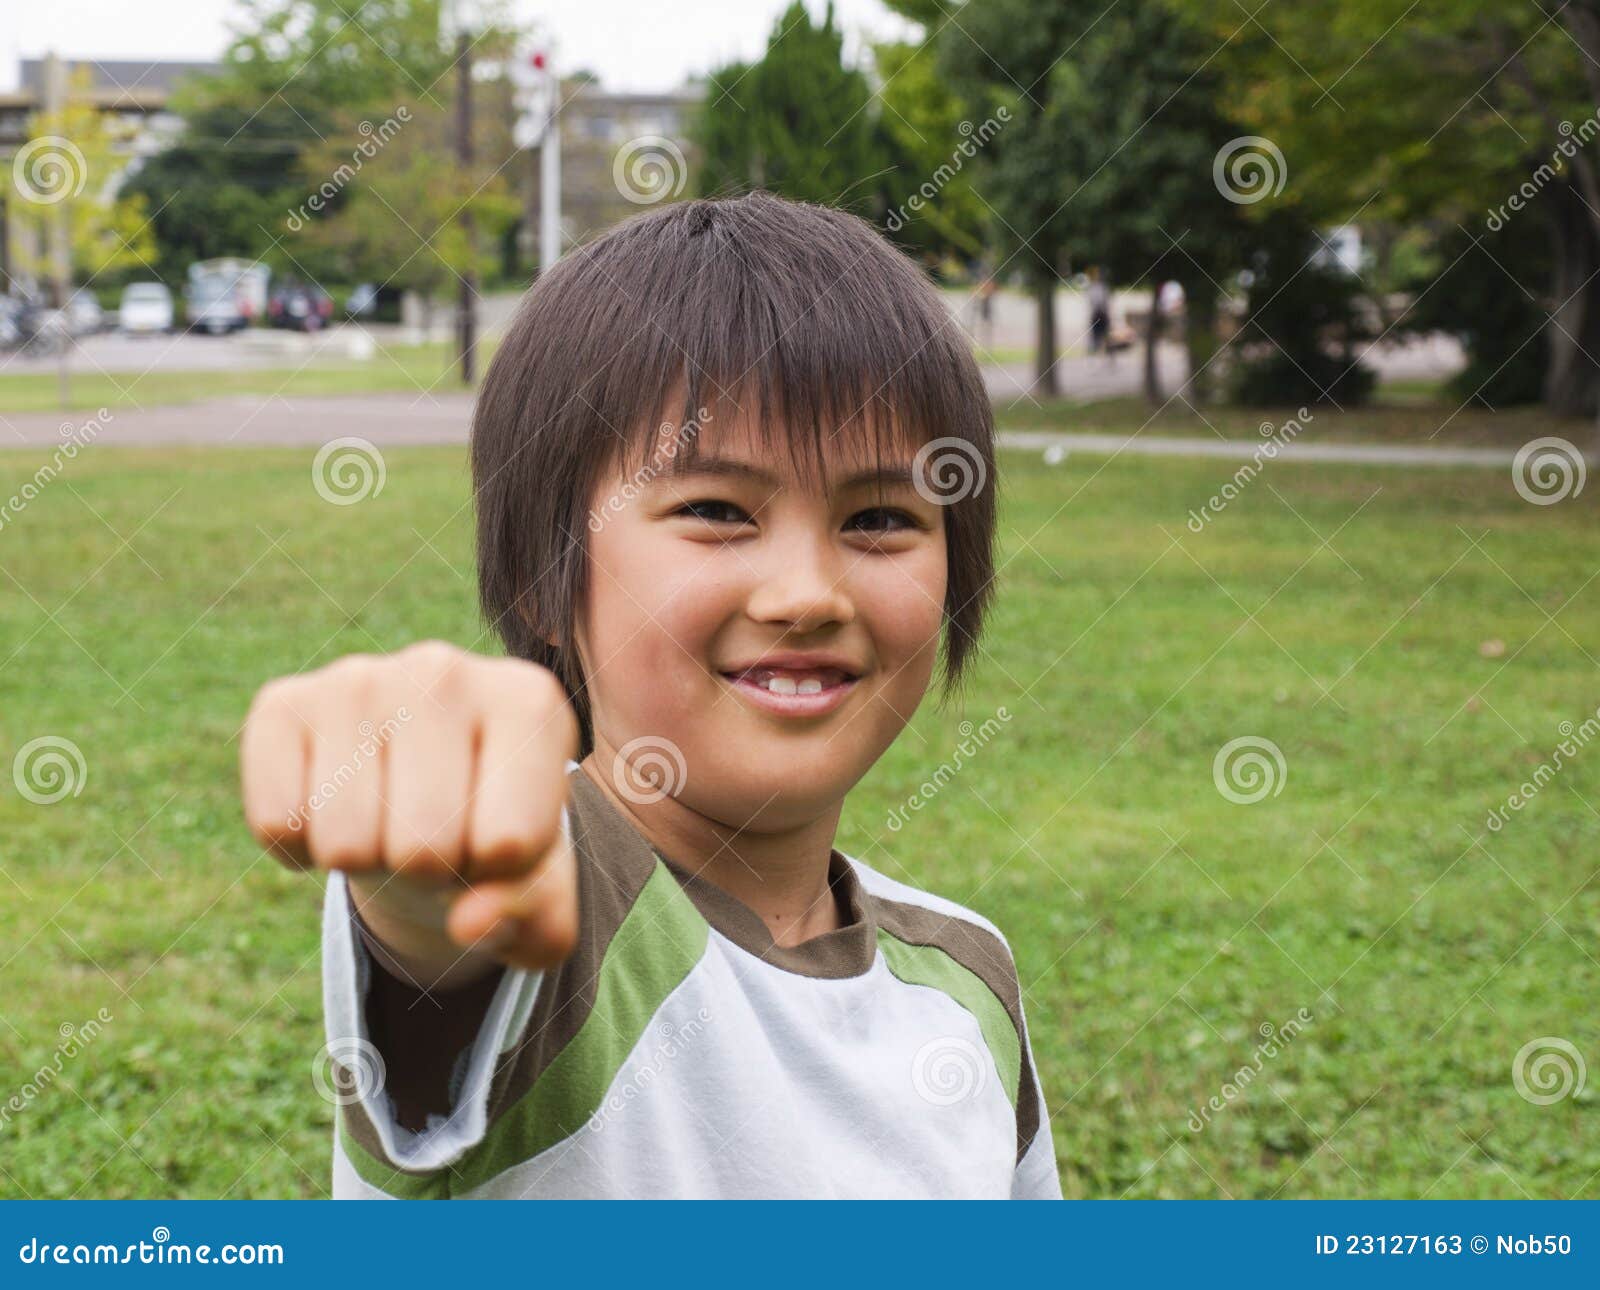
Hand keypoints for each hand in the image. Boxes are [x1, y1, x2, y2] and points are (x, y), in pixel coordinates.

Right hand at [240, 641, 579, 986]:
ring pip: (346, 843)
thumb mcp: (537, 885)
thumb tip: (469, 923)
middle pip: (422, 847)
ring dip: (366, 861)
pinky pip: (278, 823)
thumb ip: (531, 915)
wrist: (427, 787)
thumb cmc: (494, 834)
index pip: (509, 844)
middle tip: (436, 831)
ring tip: (390, 817)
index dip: (497, 872)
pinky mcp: (283, 701)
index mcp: (530, 704)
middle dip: (428, 871)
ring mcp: (359, 677)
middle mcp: (445, 670)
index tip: (497, 834)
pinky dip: (300, 848)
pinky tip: (333, 809)